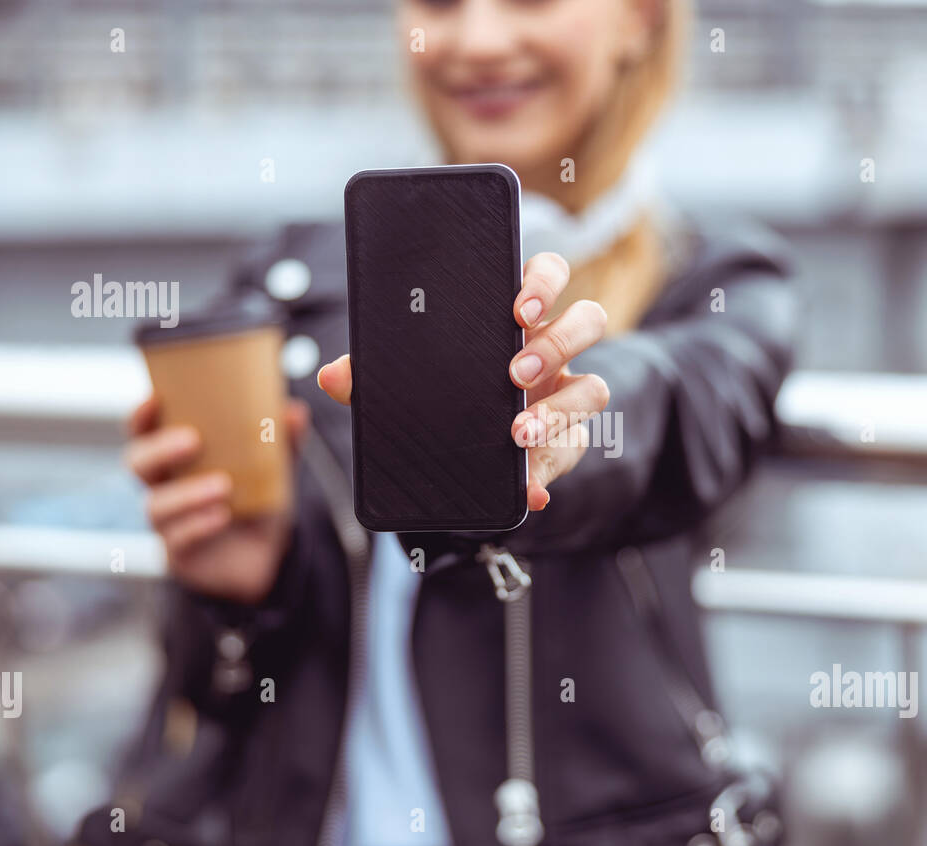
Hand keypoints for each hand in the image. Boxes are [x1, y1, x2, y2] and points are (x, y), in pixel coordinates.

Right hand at [125, 395, 308, 602]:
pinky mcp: (180, 554)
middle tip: (193, 440)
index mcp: (176, 459)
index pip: (143, 433)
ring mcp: (168, 523)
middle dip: (159, 450)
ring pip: (156, 506)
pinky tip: (222, 516)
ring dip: (187, 493)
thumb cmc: (254, 499)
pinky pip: (178, 540)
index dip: (141, 416)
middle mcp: (163, 487)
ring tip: (223, 485)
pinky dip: (198, 525)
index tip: (155, 399)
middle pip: (137, 464)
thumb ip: (283, 441)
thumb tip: (296, 411)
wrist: (262, 556)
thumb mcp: (273, 468)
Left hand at [317, 252, 608, 510]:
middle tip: (514, 372)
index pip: (546, 275)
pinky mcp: (571, 442)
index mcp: (516, 318)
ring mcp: (567, 395)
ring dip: (561, 410)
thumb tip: (330, 376)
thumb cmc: (444, 394)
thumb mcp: (407, 383)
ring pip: (596, 388)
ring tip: (519, 432)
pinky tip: (529, 488)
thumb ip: (369, 376)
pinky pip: (574, 453)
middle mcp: (551, 350)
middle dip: (558, 342)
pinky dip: (548, 472)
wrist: (466, 452)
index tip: (519, 307)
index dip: (543, 282)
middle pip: (588, 320)